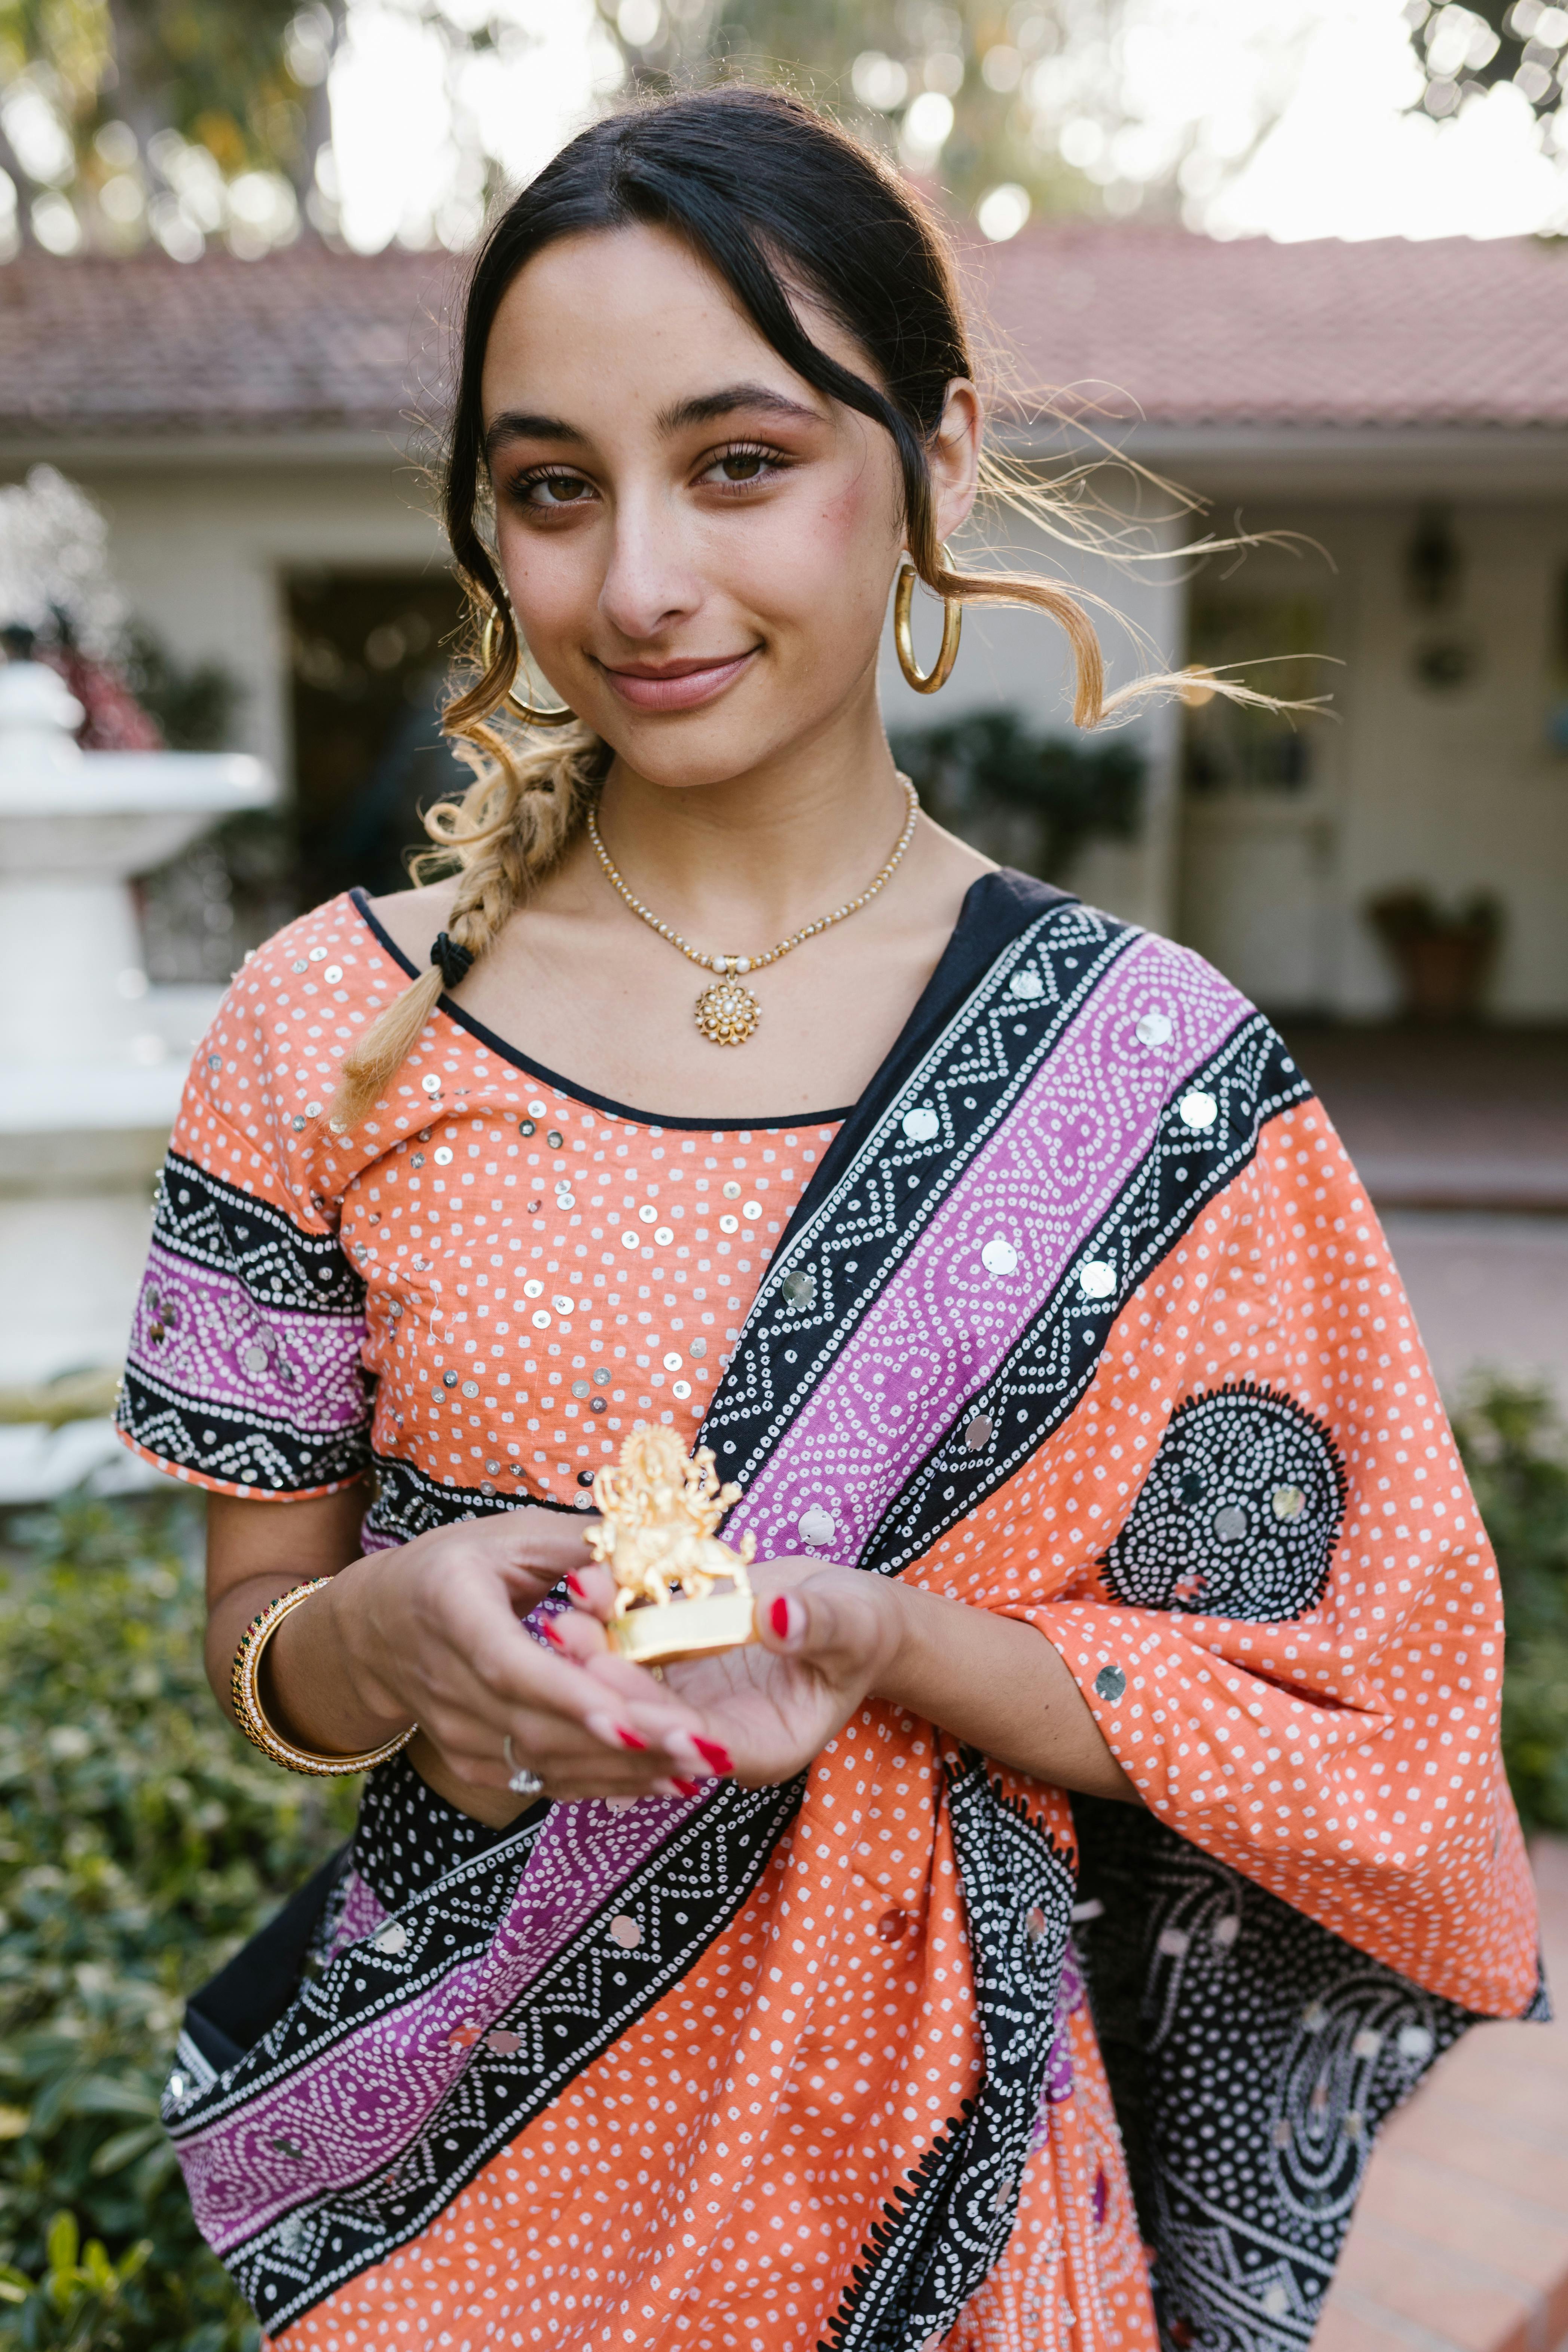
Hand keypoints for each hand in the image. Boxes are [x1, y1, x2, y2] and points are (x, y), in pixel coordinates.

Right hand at [291, 1509, 724, 1809]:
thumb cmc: (452, 1568)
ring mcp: (456, 1731)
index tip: (629, 1719)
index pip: (509, 1666)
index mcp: (451, 1610)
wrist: (376, 1629)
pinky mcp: (472, 1760)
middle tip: (703, 1746)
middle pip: (536, 1726)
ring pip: (544, 1763)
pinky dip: (603, 1782)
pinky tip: (663, 1778)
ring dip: (625, 1771)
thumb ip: (578, 1544)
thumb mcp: (508, 1536)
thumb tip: (651, 1553)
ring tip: (700, 1765)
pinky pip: (541, 1779)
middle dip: (624, 1744)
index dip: (568, 1696)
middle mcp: (447, 1681)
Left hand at [558, 1557, 906, 1787]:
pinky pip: (633, 1649)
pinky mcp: (673, 1661)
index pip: (704, 1744)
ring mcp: (689, 1699)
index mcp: (765, 1746)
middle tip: (568, 1641)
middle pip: (654, 1721)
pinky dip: (608, 1622)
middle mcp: (715, 1732)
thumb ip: (816, 1627)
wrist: (843, 1610)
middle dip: (609, 1686)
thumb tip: (781, 1618)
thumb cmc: (860, 1627)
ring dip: (593, 1654)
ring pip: (631, 1686)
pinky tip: (585, 1587)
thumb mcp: (852, 1625)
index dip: (661, 1721)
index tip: (621, 1691)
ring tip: (564, 1613)